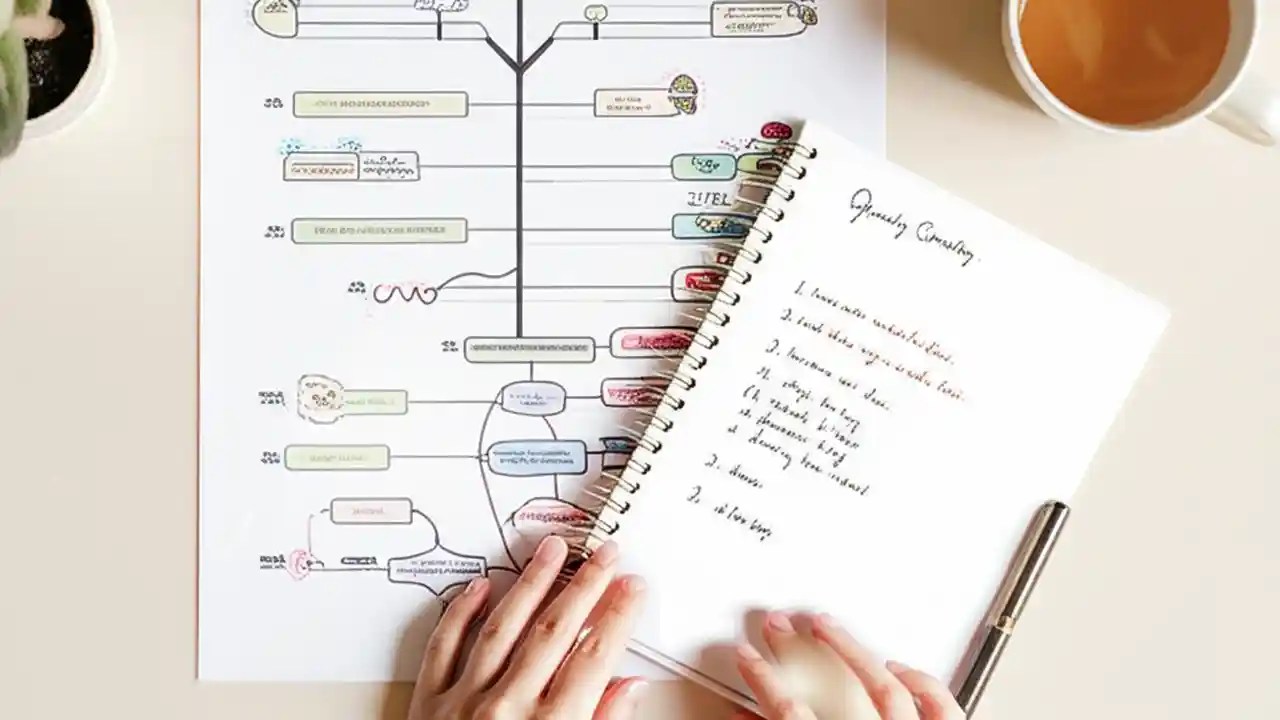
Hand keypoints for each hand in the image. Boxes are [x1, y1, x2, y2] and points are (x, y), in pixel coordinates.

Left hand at [408, 536, 647, 719]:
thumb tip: (627, 691)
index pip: (593, 656)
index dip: (617, 616)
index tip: (632, 588)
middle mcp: (506, 710)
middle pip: (554, 631)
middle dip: (585, 585)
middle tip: (605, 554)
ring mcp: (463, 703)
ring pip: (502, 626)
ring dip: (531, 583)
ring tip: (551, 551)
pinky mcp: (426, 705)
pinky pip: (444, 646)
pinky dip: (461, 612)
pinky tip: (480, 586)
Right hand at [734, 613, 963, 719]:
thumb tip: (748, 717)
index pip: (793, 715)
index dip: (764, 680)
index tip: (746, 656)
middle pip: (840, 687)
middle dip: (803, 649)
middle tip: (777, 624)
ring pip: (889, 688)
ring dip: (854, 652)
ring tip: (828, 625)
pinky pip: (941, 710)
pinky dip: (921, 684)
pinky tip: (899, 667)